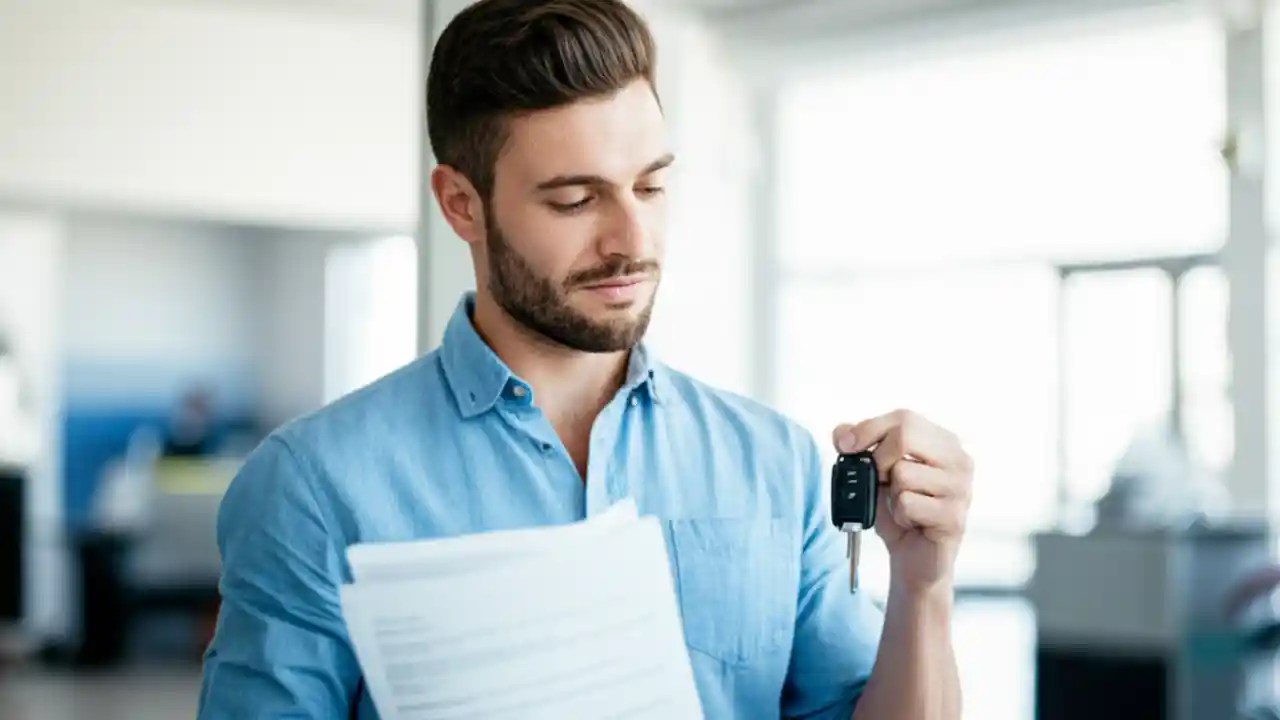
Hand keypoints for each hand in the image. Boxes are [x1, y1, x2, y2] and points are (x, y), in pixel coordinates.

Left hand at [833, 410, 972, 593]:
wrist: (914, 559)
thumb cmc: (899, 512)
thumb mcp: (875, 473)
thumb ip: (859, 447)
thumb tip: (842, 432)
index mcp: (944, 443)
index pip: (904, 418)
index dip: (870, 428)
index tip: (845, 445)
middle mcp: (959, 460)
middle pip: (906, 436)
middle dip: (879, 460)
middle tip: (881, 481)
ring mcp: (961, 488)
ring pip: (903, 473)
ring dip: (892, 495)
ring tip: (905, 507)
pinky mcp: (954, 516)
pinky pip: (908, 503)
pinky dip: (900, 516)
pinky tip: (913, 523)